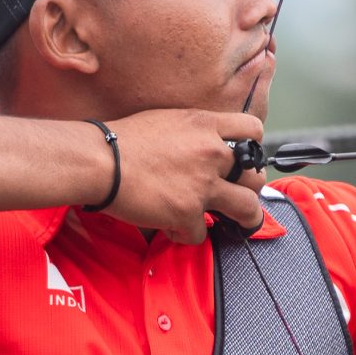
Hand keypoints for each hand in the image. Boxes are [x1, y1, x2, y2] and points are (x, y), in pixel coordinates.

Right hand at [97, 109, 267, 242]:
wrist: (100, 161)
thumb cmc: (123, 140)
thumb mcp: (168, 120)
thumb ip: (194, 133)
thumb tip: (202, 146)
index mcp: (205, 125)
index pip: (253, 130)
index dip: (253, 147)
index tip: (244, 159)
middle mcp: (212, 153)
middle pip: (255, 176)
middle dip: (250, 188)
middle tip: (240, 196)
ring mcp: (202, 185)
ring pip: (246, 208)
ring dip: (242, 219)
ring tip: (235, 224)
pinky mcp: (187, 213)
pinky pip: (201, 233)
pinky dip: (187, 234)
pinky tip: (172, 228)